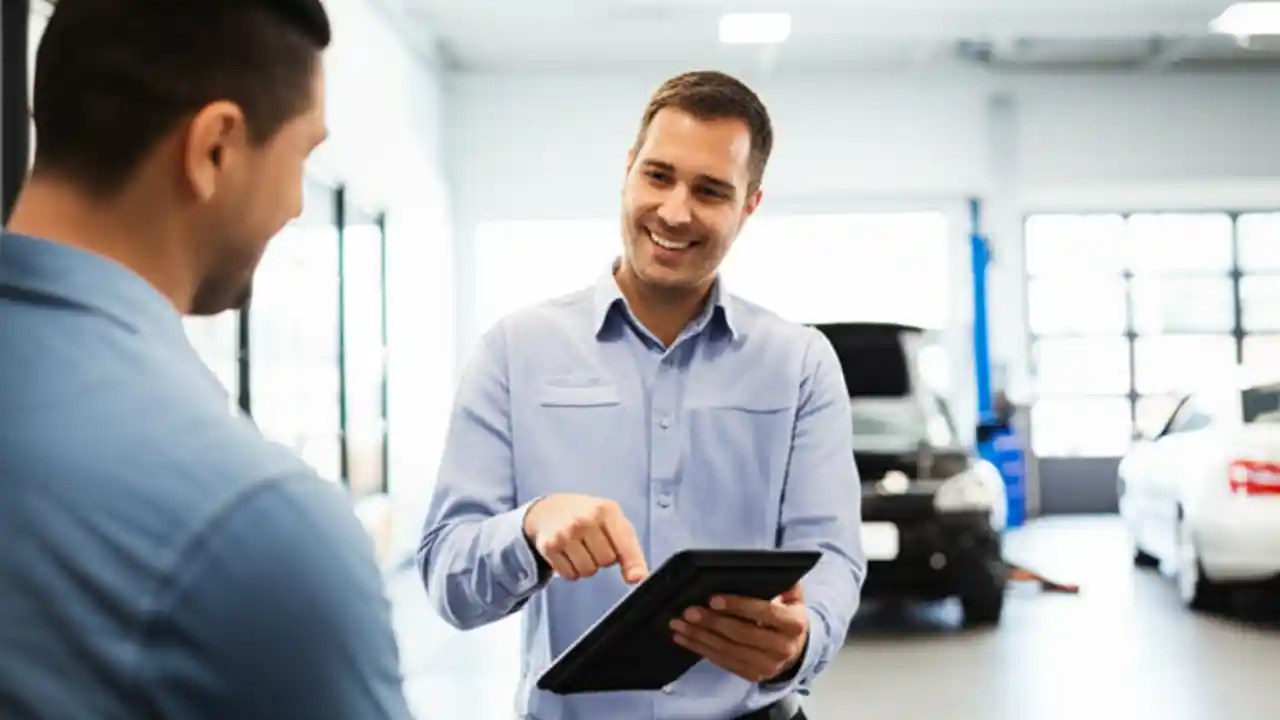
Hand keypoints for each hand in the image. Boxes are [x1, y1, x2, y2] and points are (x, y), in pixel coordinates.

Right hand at [522, 494, 648, 582]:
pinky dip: (572, 570)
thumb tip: (637, 578)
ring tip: (582, 548)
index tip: (634, 578)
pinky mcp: (549, 546)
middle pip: (606, 561)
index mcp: (606, 510)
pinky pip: (570, 575)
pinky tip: (569, 553)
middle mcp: (584, 519)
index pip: (624, 544)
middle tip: (595, 543)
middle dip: (603, 558)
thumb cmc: (590, 518)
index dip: (632, 563)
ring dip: (588, 566)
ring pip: (588, 571)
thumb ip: (630, 551)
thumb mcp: (614, 523)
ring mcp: (565, 533)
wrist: (551, 508)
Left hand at [670, 583, 808, 683]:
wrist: (796, 648)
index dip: (738, 606)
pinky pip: (723, 662)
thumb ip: (778, 582)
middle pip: (741, 634)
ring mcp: (768, 666)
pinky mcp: (753, 675)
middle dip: (712, 622)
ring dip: (699, 637)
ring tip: (678, 624)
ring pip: (728, 651)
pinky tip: (684, 639)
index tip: (713, 599)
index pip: (764, 613)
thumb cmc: (787, 613)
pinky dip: (701, 649)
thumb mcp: (791, 595)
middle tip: (689, 611)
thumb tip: (753, 567)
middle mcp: (783, 648)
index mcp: (794, 623)